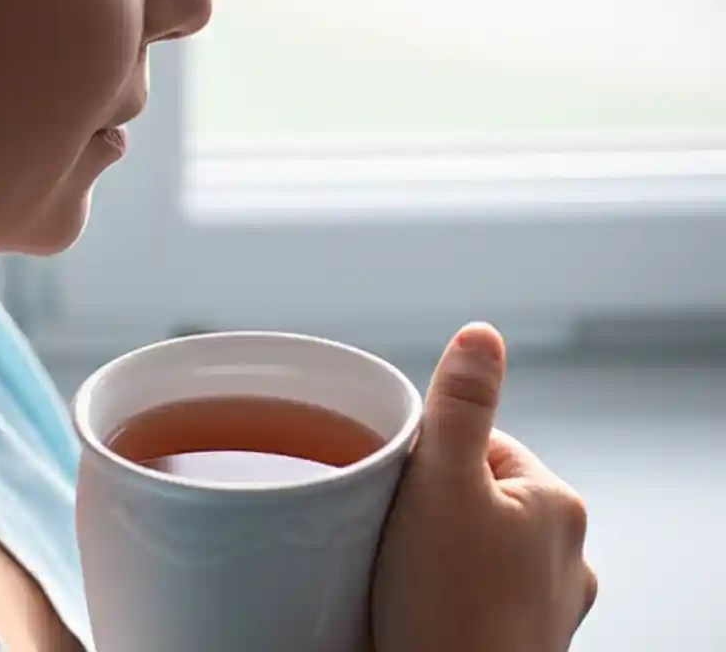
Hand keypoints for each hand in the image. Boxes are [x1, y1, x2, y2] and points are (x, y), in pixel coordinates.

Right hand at [372, 323, 597, 651]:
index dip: (425, 459)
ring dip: (435, 555)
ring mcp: (544, 605)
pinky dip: (443, 598)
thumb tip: (482, 333)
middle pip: (474, 496)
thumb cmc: (447, 609)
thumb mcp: (443, 487)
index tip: (396, 490)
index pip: (478, 445)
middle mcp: (565, 554)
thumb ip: (459, 408)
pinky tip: (413, 609)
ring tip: (397, 577)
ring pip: (473, 549)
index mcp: (556, 502)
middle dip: (428, 508)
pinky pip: (471, 596)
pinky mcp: (516, 642)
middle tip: (388, 534)